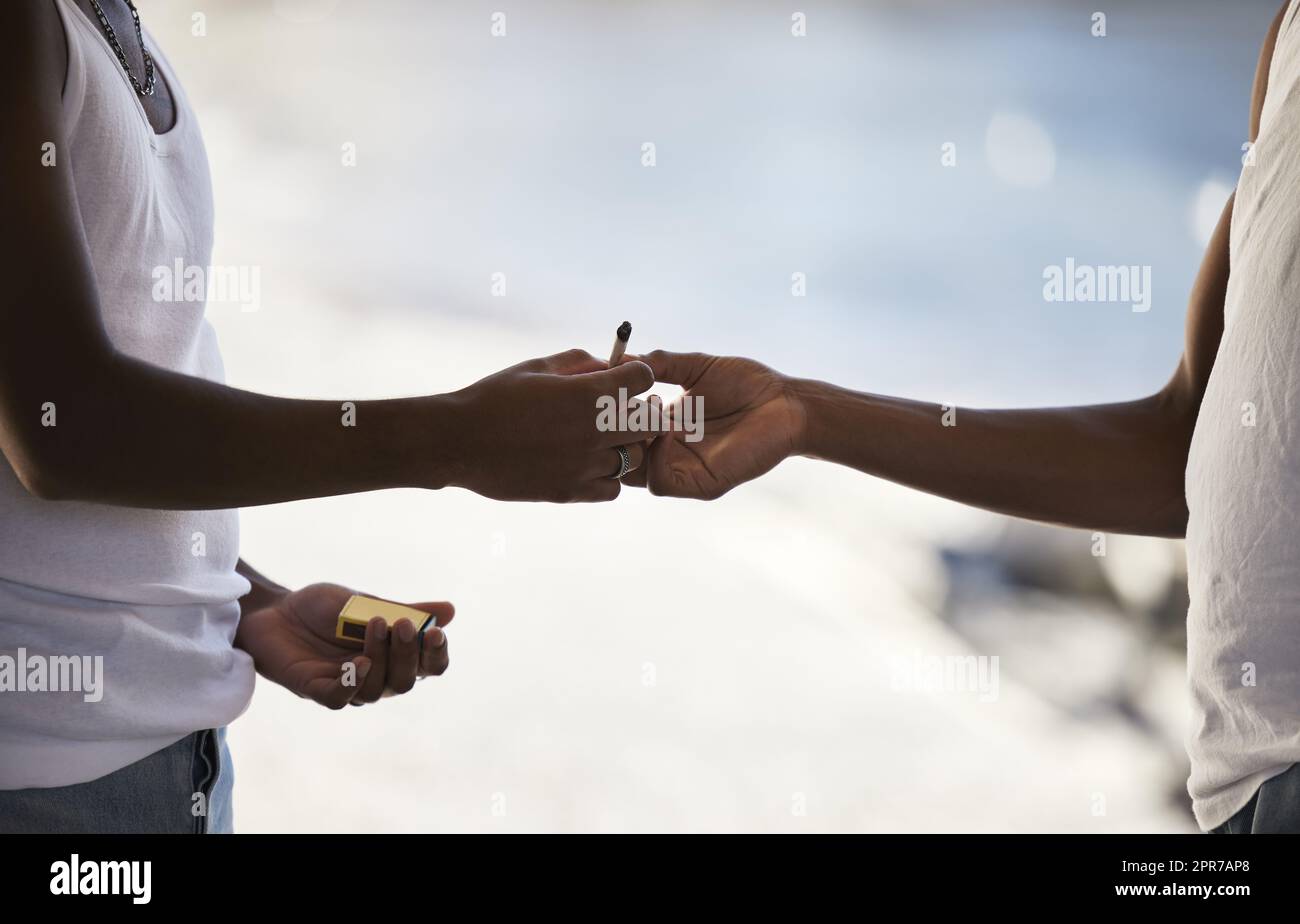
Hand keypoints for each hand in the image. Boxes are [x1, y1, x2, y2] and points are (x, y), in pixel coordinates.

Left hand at [233, 582, 453, 708]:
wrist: (273, 607)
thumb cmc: (322, 609)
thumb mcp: (368, 603)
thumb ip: (404, 611)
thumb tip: (451, 611)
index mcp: (391, 657)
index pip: (427, 668)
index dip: (436, 656)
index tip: (436, 633)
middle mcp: (373, 677)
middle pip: (406, 682)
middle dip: (408, 655)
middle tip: (402, 625)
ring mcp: (343, 685)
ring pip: (376, 691)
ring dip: (380, 659)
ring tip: (374, 624)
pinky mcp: (313, 688)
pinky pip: (338, 699)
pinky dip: (351, 683)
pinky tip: (358, 661)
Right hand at [445, 349, 652, 501]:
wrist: (458, 442)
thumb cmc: (494, 398)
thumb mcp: (535, 367)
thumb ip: (577, 362)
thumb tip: (606, 364)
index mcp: (588, 393)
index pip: (645, 379)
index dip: (636, 375)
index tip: (622, 379)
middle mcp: (594, 430)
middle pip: (650, 422)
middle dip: (639, 412)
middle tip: (618, 411)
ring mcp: (585, 465)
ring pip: (634, 458)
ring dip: (622, 446)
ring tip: (597, 440)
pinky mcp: (570, 492)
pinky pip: (612, 489)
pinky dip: (606, 477)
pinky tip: (585, 465)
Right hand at [623, 351, 805, 499]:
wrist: (786, 402)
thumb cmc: (748, 384)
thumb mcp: (696, 366)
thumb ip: (660, 362)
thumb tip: (619, 359)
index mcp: (663, 425)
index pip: (619, 429)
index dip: (608, 412)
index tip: (607, 386)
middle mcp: (669, 450)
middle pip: (619, 454)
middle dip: (611, 430)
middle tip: (620, 402)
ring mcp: (683, 469)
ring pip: (633, 474)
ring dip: (630, 445)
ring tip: (644, 413)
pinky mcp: (701, 483)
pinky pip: (660, 483)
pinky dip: (653, 461)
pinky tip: (664, 430)